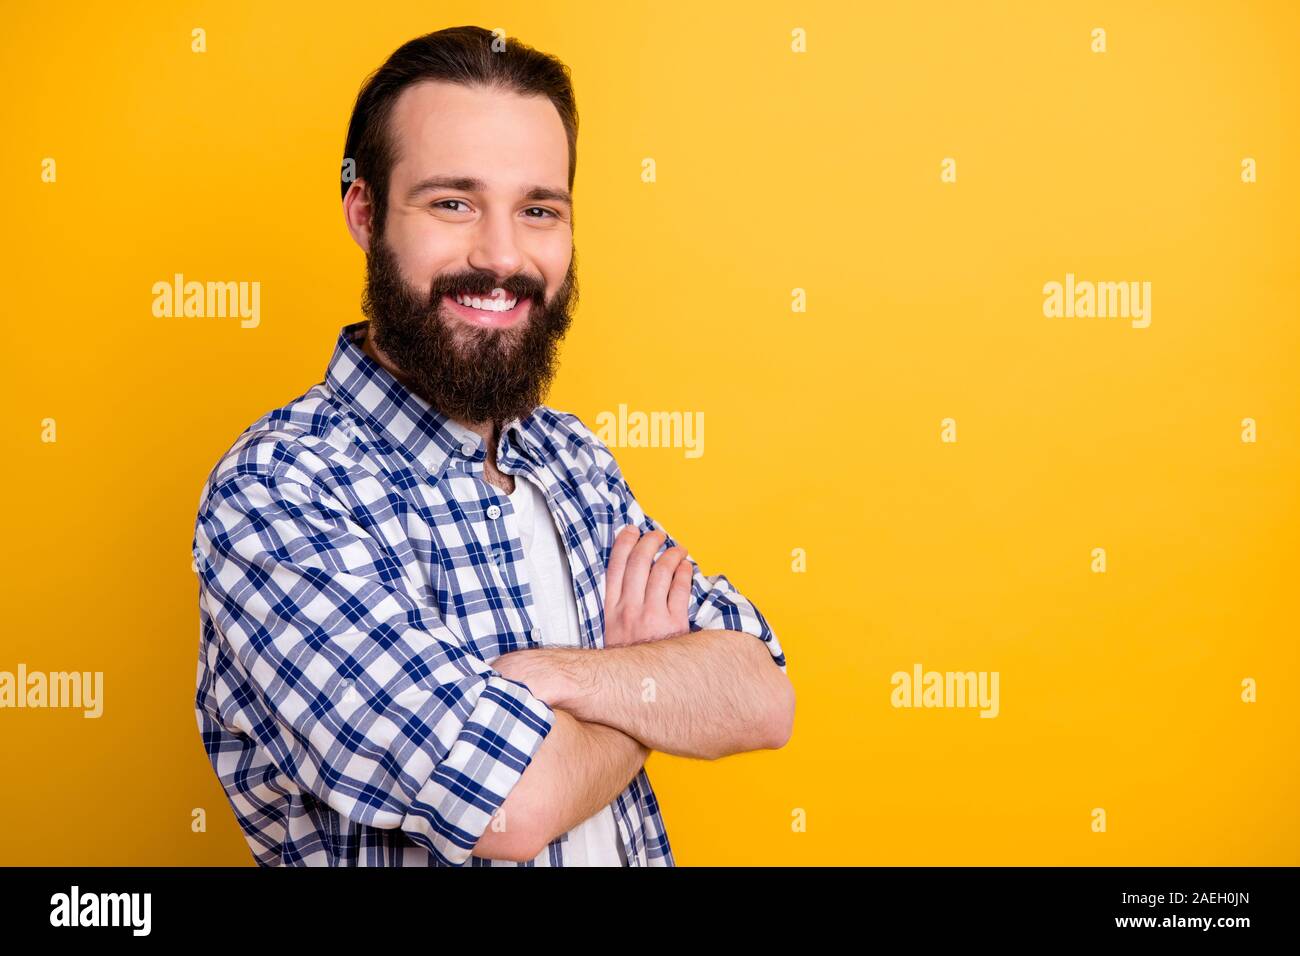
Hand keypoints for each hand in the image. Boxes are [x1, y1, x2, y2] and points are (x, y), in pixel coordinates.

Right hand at [602, 526, 692, 647]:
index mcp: (612, 610)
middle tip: (658, 535)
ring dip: (671, 554)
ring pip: (661, 571)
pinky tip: (687, 568)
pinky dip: (684, 573)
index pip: (615, 567)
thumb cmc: (630, 658)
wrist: (643, 687)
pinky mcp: (673, 624)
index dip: (624, 543)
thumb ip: (618, 606)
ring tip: (678, 550)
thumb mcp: (613, 632)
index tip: (631, 530)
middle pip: (639, 563)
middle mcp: (630, 610)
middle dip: (650, 542)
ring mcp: (652, 616)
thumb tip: (630, 578)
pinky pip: (680, 589)